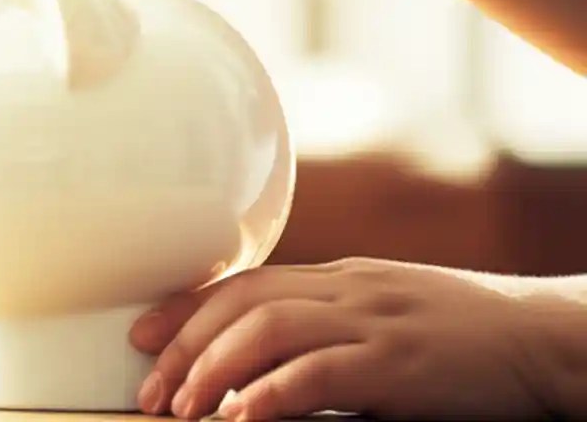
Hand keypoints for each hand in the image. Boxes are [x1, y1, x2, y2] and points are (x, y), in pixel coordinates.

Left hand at [129, 257, 555, 419]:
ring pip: (266, 329)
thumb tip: (262, 348)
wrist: (546, 340)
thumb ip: (329, 320)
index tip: (142, 337)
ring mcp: (373, 322)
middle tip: (151, 392)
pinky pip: (319, 371)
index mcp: (340, 278)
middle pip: (241, 304)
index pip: (243, 283)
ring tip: (184, 410)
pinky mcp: (399, 364)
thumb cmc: (465, 338)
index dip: (184, 310)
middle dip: (182, 347)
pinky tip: (241, 417)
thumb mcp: (386, 313)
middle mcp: (348, 290)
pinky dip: (271, 393)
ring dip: (213, 371)